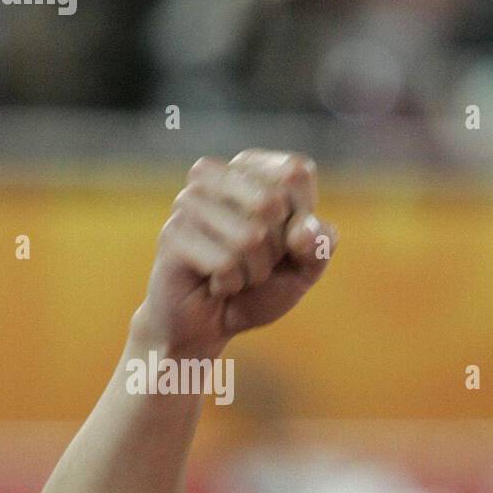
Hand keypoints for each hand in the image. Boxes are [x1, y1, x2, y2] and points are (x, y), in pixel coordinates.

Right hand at [133, 150, 337, 353]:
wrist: (212, 324)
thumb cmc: (261, 287)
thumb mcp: (305, 268)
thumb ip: (319, 245)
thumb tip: (301, 231)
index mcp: (250, 168)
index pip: (296, 172)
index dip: (303, 215)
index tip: (287, 237)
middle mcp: (213, 175)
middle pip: (272, 202)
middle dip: (276, 248)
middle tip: (256, 260)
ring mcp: (187, 201)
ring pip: (249, 237)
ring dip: (253, 271)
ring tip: (236, 273)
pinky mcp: (173, 233)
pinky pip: (225, 263)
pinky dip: (231, 284)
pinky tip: (216, 284)